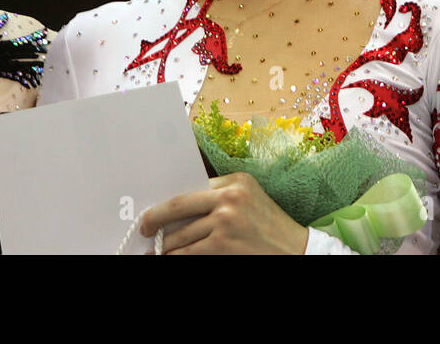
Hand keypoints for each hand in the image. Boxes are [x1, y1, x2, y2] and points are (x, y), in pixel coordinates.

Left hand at [139, 172, 309, 253]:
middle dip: (154, 219)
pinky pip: (188, 253)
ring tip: (154, 251)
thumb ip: (218, 196)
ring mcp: (225, 221)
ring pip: (180, 235)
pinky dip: (175, 257)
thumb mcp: (248, 197)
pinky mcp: (223, 244)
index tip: (154, 209)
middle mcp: (229, 197)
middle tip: (143, 228)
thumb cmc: (269, 225)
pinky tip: (169, 258)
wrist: (295, 249)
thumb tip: (178, 209)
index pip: (191, 188)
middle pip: (177, 206)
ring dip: (164, 246)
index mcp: (234, 181)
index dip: (168, 201)